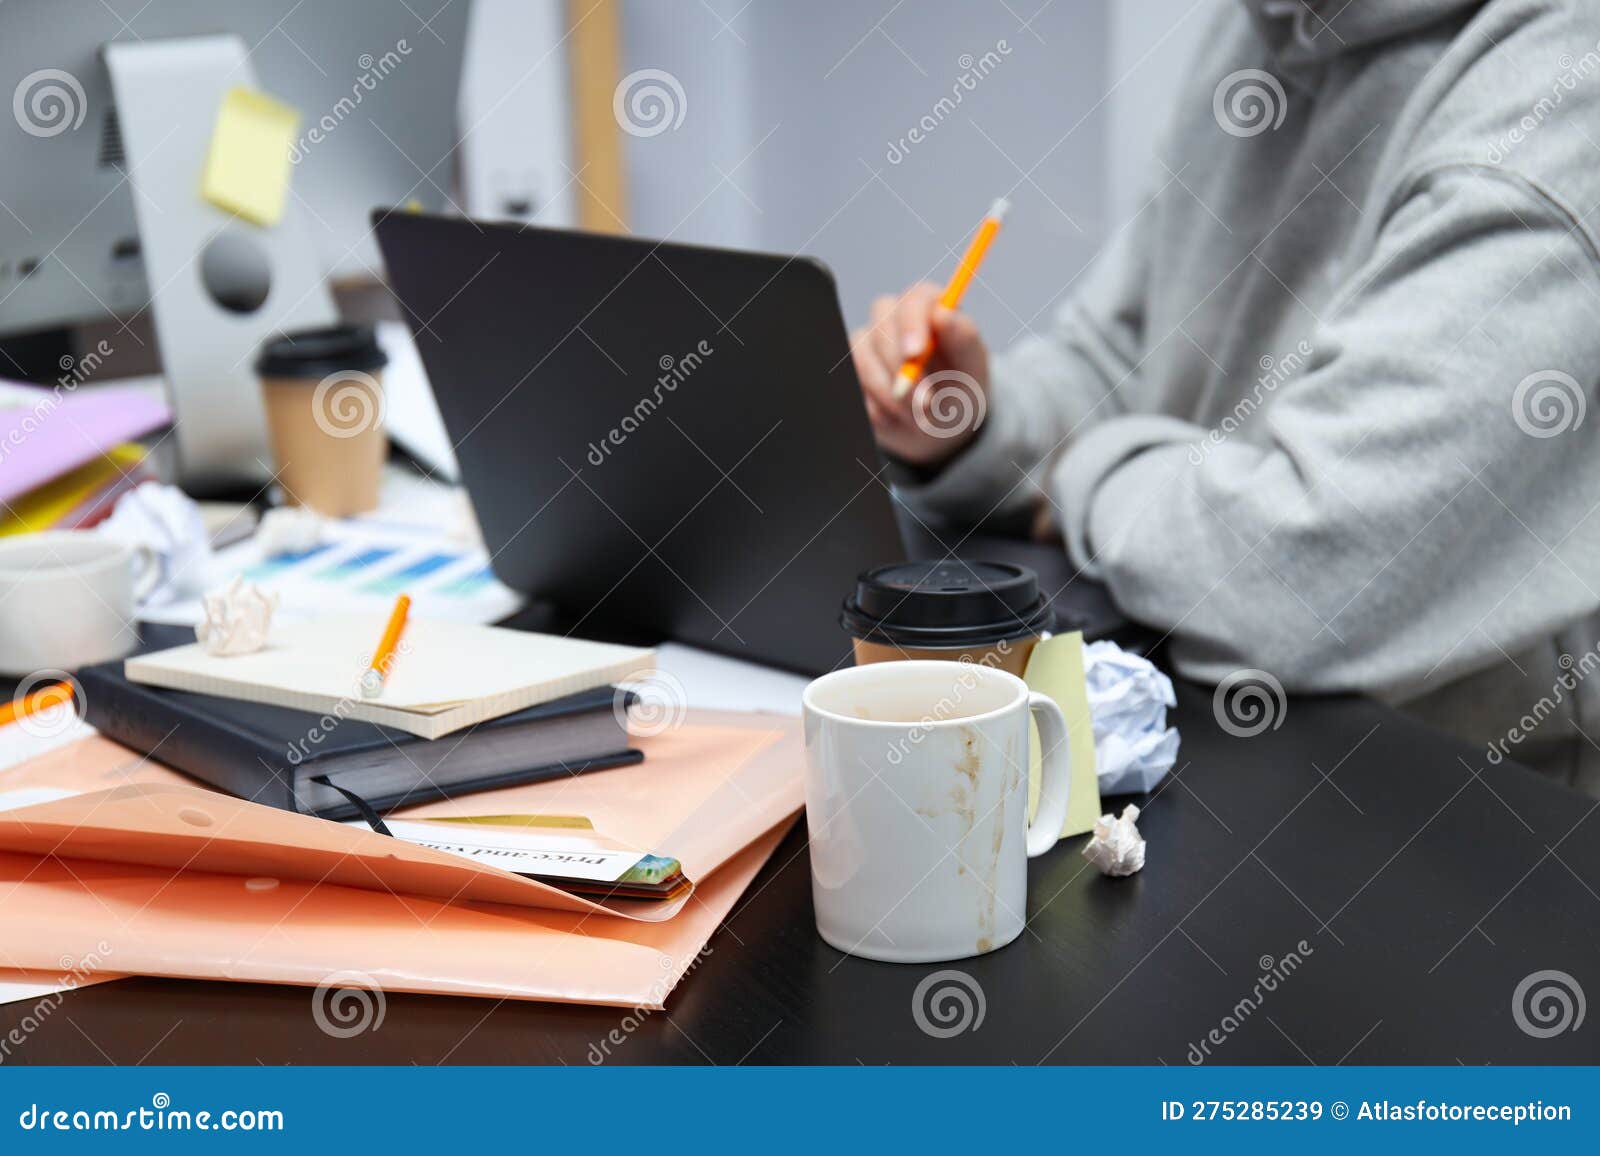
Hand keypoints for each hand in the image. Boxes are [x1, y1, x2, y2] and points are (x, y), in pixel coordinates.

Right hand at [850, 282, 990, 466]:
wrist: (940, 425)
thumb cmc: (961, 388)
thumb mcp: (972, 368)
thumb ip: (963, 338)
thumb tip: (943, 313)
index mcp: (928, 306)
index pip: (914, 299)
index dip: (911, 324)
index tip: (915, 353)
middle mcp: (893, 318)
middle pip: (881, 326)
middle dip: (900, 368)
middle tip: (923, 404)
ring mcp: (868, 343)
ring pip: (862, 359)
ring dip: (891, 396)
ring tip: (920, 417)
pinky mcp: (853, 371)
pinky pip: (855, 387)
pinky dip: (879, 410)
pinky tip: (900, 417)